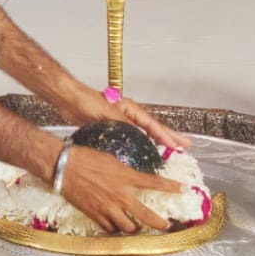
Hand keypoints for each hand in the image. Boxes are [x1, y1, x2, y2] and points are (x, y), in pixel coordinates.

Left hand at [58, 86, 191, 152]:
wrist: (69, 100)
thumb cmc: (87, 102)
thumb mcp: (109, 114)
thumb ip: (125, 126)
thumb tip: (141, 139)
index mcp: (130, 109)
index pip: (153, 124)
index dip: (166, 136)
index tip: (178, 145)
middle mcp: (128, 115)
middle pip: (153, 128)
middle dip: (169, 137)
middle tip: (185, 145)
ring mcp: (121, 122)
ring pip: (144, 134)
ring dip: (157, 143)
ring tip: (170, 151)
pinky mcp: (111, 129)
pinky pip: (131, 139)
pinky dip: (140, 146)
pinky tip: (142, 155)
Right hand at [58, 146, 183, 233]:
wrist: (64, 167)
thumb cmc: (85, 157)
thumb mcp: (111, 159)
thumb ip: (124, 171)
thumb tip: (131, 176)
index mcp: (126, 177)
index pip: (155, 183)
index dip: (171, 187)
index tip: (183, 189)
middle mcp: (121, 195)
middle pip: (147, 216)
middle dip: (160, 223)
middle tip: (167, 226)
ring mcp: (108, 208)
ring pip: (129, 227)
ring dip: (136, 229)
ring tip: (139, 228)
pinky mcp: (95, 215)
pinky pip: (110, 228)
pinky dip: (115, 229)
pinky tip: (117, 227)